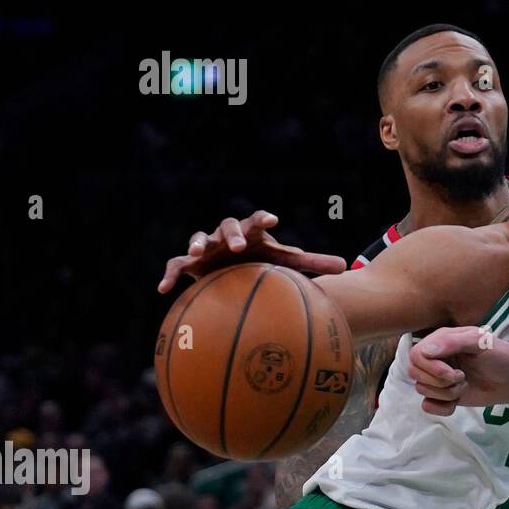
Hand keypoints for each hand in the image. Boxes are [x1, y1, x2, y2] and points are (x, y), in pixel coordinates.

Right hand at [157, 210, 346, 292]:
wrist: (233, 269)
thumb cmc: (262, 263)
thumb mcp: (284, 263)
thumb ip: (311, 263)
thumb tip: (345, 266)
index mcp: (252, 234)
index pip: (257, 222)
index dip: (262, 220)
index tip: (272, 221)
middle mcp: (228, 236)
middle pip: (227, 226)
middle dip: (232, 233)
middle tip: (238, 245)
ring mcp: (207, 247)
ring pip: (198, 238)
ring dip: (197, 243)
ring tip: (197, 252)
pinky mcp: (190, 263)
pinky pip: (176, 265)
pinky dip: (170, 274)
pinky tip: (163, 289)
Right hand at [406, 326, 508, 414]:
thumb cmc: (499, 355)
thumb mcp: (480, 341)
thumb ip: (453, 342)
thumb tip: (426, 351)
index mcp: (440, 341)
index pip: (416, 355)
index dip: (430, 367)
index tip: (452, 372)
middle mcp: (435, 359)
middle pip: (415, 373)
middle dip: (439, 381)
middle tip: (462, 377)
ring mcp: (438, 379)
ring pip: (422, 390)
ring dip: (446, 393)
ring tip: (465, 385)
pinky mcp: (443, 397)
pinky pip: (427, 406)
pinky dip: (442, 408)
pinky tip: (457, 403)